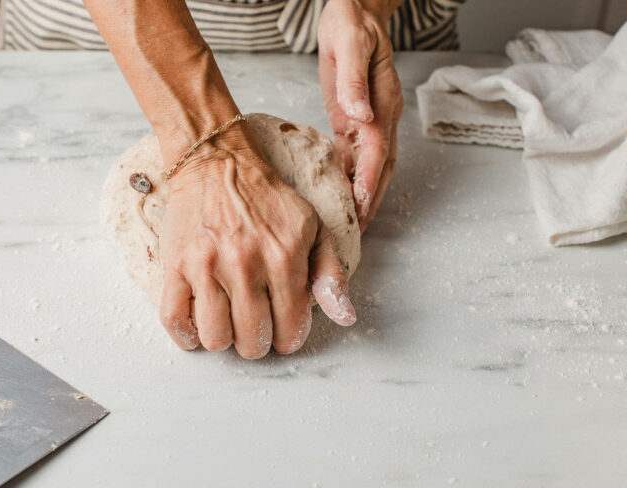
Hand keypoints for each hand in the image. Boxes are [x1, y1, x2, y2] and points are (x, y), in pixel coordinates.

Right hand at [159, 125, 355, 358]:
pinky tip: (197, 329)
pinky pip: (173, 319)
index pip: (290, 328)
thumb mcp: (312, 228)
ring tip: (228, 324)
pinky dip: (186, 335)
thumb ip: (331, 274)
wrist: (218, 161)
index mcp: (284, 257)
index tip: (283, 334)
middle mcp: (245, 264)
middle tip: (255, 328)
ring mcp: (206, 265)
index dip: (289, 339)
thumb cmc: (267, 198)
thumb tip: (345, 318)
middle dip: (257, 343)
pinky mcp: (176, 264)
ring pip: (215, 337)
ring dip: (224, 340)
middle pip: (252, 341)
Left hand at [318, 0, 403, 230]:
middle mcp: (381, 117)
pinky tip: (339, 198)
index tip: (362, 205)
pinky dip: (351, 181)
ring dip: (363, 196)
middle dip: (371, 200)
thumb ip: (354, 81)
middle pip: (381, 167)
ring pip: (371, 167)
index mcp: (383, 102)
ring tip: (350, 225)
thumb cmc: (351, 23)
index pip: (378, 148)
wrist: (355, 11)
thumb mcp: (351, 44)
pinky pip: (356, 158)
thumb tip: (359, 115)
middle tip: (357, 230)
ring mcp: (370, 122)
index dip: (371, 179)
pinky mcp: (355, 122)